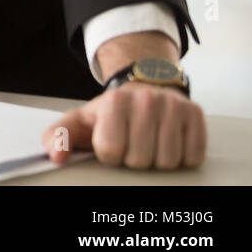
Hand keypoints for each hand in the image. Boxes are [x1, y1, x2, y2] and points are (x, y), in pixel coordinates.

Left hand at [41, 83, 207, 169]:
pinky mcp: (195, 113)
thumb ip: (58, 138)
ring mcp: (173, 105)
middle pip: (141, 160)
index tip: (111, 143)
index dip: (109, 155)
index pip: (111, 151)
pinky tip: (170, 142)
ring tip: (149, 143)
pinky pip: (193, 157)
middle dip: (134, 159)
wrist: (143, 90)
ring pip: (168, 162)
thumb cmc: (108, 115)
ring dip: (157, 160)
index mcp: (114, 101)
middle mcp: (146, 99)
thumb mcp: (77, 123)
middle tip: (132, 144)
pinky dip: (182, 158)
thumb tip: (56, 158)